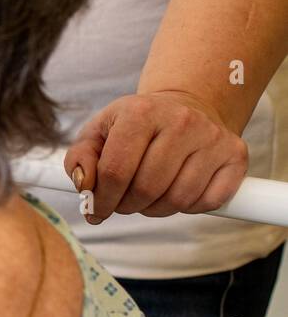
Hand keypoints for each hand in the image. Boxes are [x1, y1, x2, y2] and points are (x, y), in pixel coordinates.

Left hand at [63, 91, 248, 223]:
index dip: (102, 200)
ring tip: (147, 196)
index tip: (96, 211)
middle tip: (123, 202)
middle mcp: (181, 121)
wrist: (184, 105)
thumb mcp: (98, 132)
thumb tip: (85, 187)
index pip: (115, 171)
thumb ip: (79, 159)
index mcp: (141, 112)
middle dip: (127, 205)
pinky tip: (175, 191)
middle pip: (146, 189)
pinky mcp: (236, 155)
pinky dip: (188, 207)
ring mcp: (213, 138)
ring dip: (156, 209)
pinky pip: (209, 201)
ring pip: (178, 199)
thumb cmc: (133, 125)